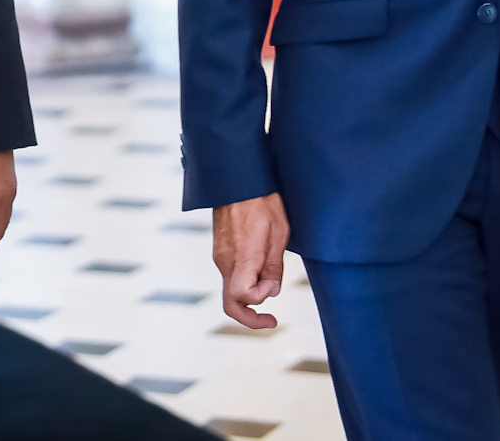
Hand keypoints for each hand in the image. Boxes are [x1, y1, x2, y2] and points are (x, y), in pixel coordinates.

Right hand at [212, 192, 288, 328]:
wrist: (238, 179)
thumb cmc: (262, 202)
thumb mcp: (279, 234)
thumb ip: (274, 267)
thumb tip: (271, 290)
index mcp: (242, 258)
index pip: (242, 298)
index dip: (261, 299)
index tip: (274, 285)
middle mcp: (225, 261)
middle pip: (231, 303)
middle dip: (250, 318)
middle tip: (270, 321)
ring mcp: (220, 256)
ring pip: (231, 288)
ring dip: (251, 293)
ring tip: (271, 277)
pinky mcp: (220, 250)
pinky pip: (231, 274)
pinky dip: (245, 280)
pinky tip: (260, 265)